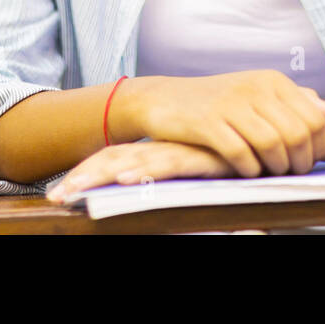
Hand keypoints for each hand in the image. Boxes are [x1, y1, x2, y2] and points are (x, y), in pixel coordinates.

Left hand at [46, 141, 234, 203]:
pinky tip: (127, 179)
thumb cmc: (234, 151)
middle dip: (83, 177)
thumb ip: (177, 170)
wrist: (268, 129)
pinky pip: (169, 164)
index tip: (59, 190)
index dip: (88, 171)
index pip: (114, 158)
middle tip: (55, 196)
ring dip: (102, 176)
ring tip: (75, 191)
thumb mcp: (198, 165)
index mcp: (158, 150)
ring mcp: (179, 151)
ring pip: (133, 163)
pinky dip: (146, 171)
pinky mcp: (199, 156)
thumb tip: (148, 181)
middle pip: (114, 160)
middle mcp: (163, 148)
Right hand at [116, 71, 324, 177]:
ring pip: (272, 143)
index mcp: (272, 80)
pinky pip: (240, 153)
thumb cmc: (218, 100)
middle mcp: (255, 88)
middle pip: (297, 133)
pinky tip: (248, 171)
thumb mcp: (257, 92)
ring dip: (276, 167)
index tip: (306, 159)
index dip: (316, 146)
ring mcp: (230, 104)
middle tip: (291, 173)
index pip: (314, 118)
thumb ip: (294, 101)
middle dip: (300, 161)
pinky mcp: (207, 123)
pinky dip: (249, 168)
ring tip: (271, 173)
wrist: (165, 99)